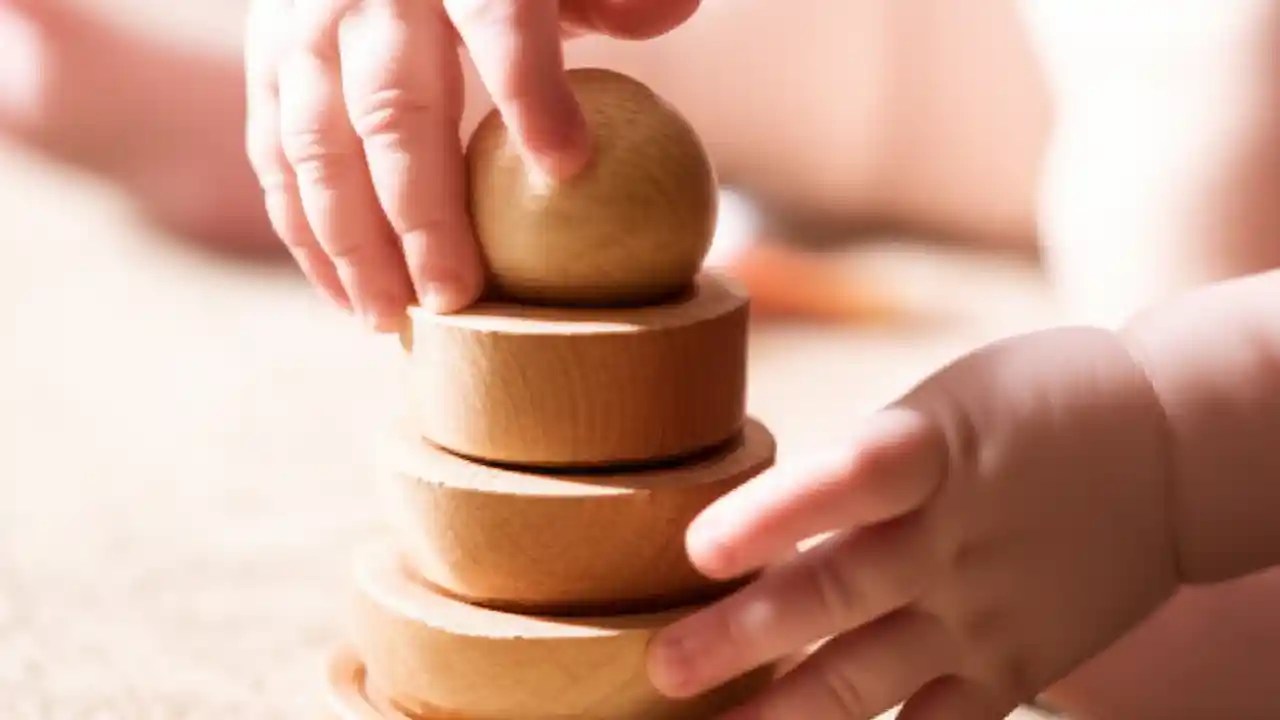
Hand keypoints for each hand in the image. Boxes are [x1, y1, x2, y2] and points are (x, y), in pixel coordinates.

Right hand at [243, 0, 699, 328]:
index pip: (498, 21)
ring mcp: (303, 29)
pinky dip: (304, 233)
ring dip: (351, 244)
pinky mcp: (267, 64)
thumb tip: (668, 16)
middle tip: (457, 298)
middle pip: (392, 109)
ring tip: (392, 319)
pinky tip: (344, 292)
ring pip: (316, 145)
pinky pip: (275, 156)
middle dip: (423, 214)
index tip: (568, 168)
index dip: (529, 91)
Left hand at [648, 327, 1180, 718]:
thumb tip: (762, 522)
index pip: (845, 482)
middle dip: (741, 636)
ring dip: (787, 709)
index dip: (771, 516)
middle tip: (665, 666)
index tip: (698, 550)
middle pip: (833, 592)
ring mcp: (982, 611)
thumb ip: (864, 468)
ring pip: (869, 672)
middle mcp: (951, 537)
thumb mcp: (944, 403)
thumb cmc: (1031, 408)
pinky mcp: (1014, 662)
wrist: (1168, 445)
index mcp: (932, 451)